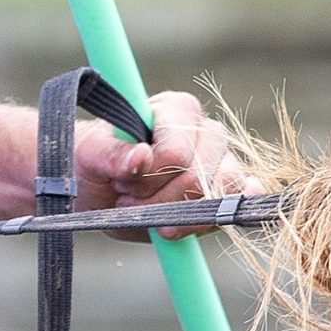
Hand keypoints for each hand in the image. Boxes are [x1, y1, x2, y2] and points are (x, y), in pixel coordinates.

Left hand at [72, 90, 257, 237]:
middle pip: (197, 179)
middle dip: (159, 201)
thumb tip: (139, 156)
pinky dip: (224, 214)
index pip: (176, 154)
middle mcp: (205, 131)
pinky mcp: (229, 190)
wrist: (100, 192)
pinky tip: (206, 220)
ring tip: (150, 211)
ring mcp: (222, 160)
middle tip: (131, 201)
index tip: (122, 186)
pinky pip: (243, 200)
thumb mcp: (87, 156)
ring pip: (221, 193)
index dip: (148, 180)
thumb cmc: (92, 164)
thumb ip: (110, 153)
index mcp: (176, 110)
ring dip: (181, 216)